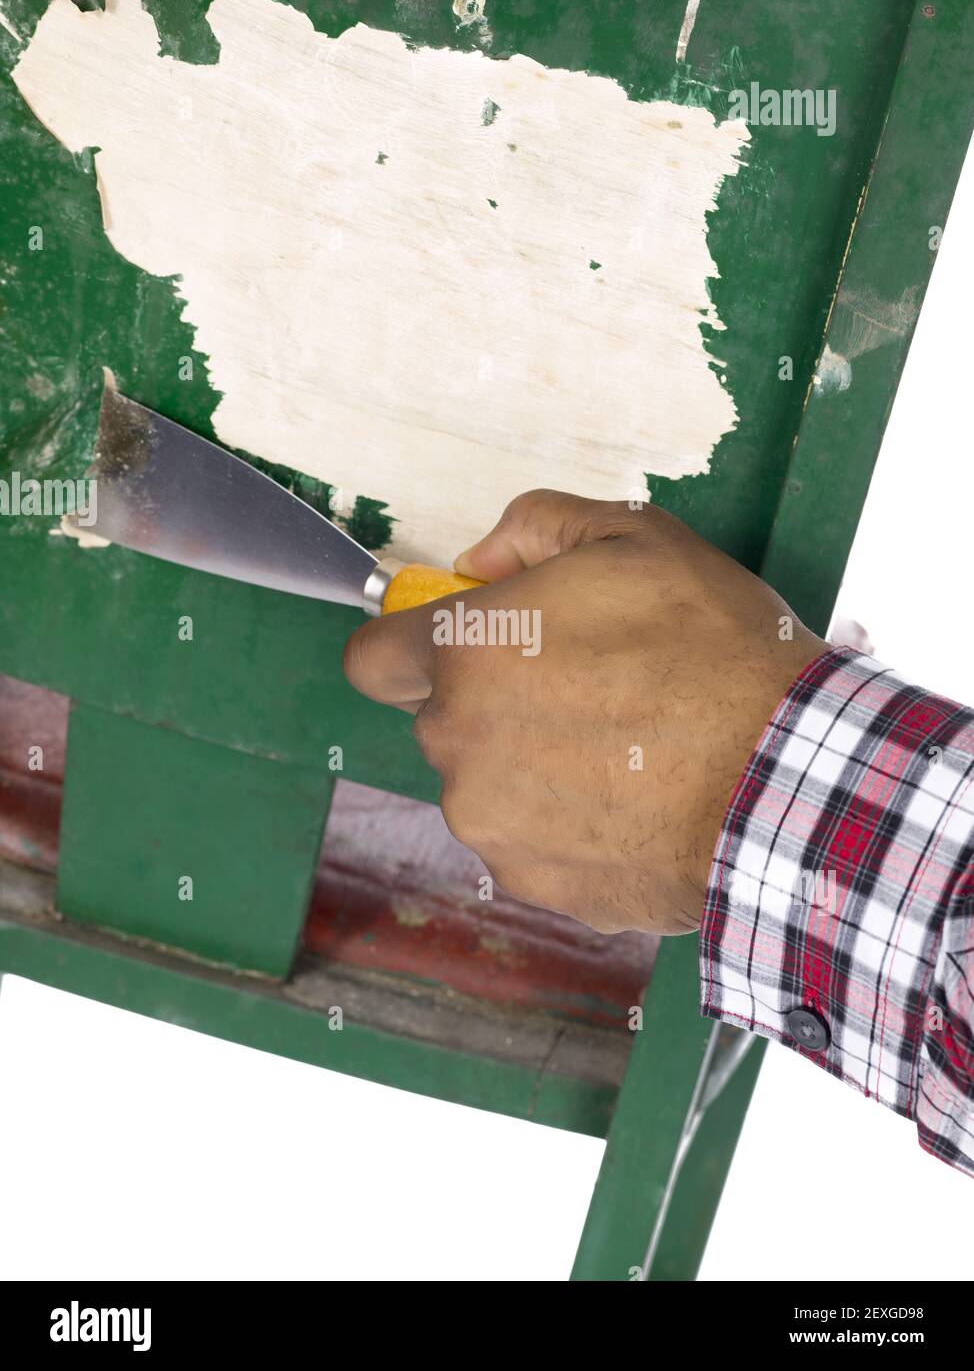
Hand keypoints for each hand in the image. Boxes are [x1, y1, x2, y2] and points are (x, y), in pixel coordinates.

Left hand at [343, 491, 828, 934]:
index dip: (408, 647)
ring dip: (530, 769)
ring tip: (623, 754)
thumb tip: (476, 561)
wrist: (783, 783)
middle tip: (584, 692)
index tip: (452, 649)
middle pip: (443, 722)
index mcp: (467, 654)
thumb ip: (535, 528)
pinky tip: (633, 805)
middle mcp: (458, 744)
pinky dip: (567, 828)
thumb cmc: (714, 653)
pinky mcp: (534, 883)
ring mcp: (492, 824)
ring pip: (486, 787)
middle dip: (494, 705)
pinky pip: (531, 845)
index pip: (372, 658)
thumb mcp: (636, 539)